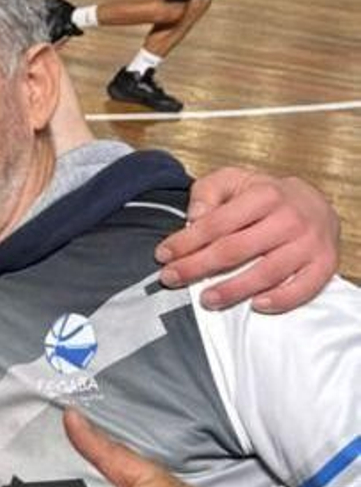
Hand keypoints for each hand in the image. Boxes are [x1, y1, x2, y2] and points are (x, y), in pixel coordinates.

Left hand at [158, 167, 338, 312]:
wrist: (316, 203)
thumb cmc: (265, 195)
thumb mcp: (233, 180)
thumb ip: (208, 193)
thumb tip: (194, 217)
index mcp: (264, 195)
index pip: (217, 223)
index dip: (186, 241)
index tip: (163, 255)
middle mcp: (289, 219)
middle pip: (235, 249)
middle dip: (198, 266)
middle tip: (171, 279)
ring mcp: (309, 243)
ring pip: (266, 272)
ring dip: (233, 290)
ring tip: (206, 299)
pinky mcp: (324, 264)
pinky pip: (303, 288)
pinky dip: (280, 300)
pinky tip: (255, 305)